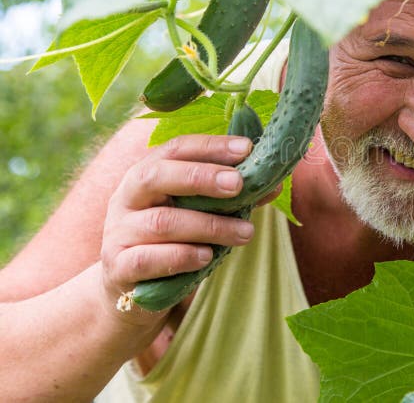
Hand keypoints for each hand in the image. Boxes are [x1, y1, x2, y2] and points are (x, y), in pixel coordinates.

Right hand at [98, 134, 278, 324]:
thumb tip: (275, 182)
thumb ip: (233, 198)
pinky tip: (206, 257)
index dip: (210, 146)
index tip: (246, 148)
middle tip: (238, 184)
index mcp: (148, 174)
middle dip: (200, 177)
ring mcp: (119, 232)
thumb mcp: (200, 213)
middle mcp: (127, 197)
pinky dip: (180, 257)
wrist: (132, 287)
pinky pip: (147, 259)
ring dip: (208, 226)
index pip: (176, 149)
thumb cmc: (172, 239)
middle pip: (157, 175)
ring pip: (162, 222)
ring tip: (245, 233)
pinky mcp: (118, 267)